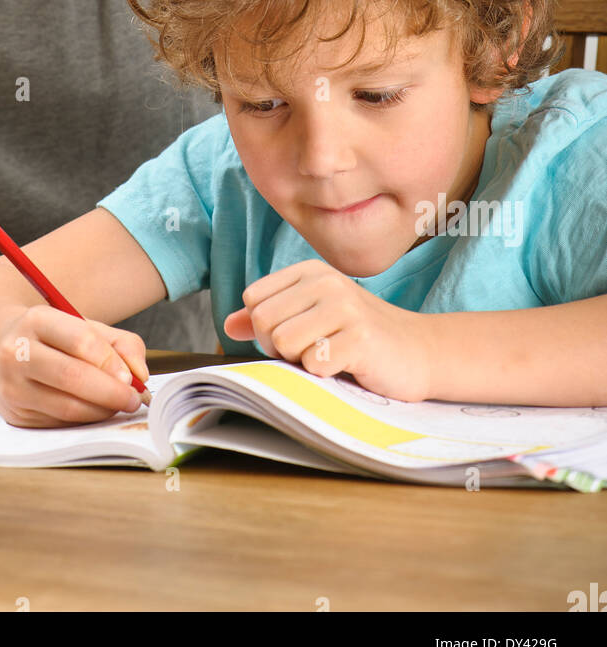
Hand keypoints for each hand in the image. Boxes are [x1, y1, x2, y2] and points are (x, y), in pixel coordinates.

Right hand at [0, 306, 149, 426]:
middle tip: (133, 399)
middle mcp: (16, 352)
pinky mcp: (14, 414)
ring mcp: (11, 386)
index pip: (80, 341)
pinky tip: (94, 410)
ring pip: (65, 406)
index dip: (110, 362)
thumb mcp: (83, 326)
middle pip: (71, 376)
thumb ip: (120, 343)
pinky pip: (58, 422)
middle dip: (110, 392)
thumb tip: (140, 375)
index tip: (132, 377)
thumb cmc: (52, 338)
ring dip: (101, 410)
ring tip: (118, 405)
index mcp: (36, 320)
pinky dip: (84, 420)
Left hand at [223, 259, 433, 401]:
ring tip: (330, 357)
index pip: (254, 299)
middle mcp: (326, 282)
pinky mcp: (361, 338)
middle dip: (279, 348)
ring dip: (301, 361)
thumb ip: (270, 318)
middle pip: (264, 322)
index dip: (264, 327)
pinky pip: (313, 363)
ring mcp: (345, 307)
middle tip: (313, 352)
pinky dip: (324, 374)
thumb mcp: (312, 318)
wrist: (418, 351)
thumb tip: (229, 325)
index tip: (295, 335)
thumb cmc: (359, 336)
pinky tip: (347, 366)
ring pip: (284, 342)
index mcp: (310, 272)